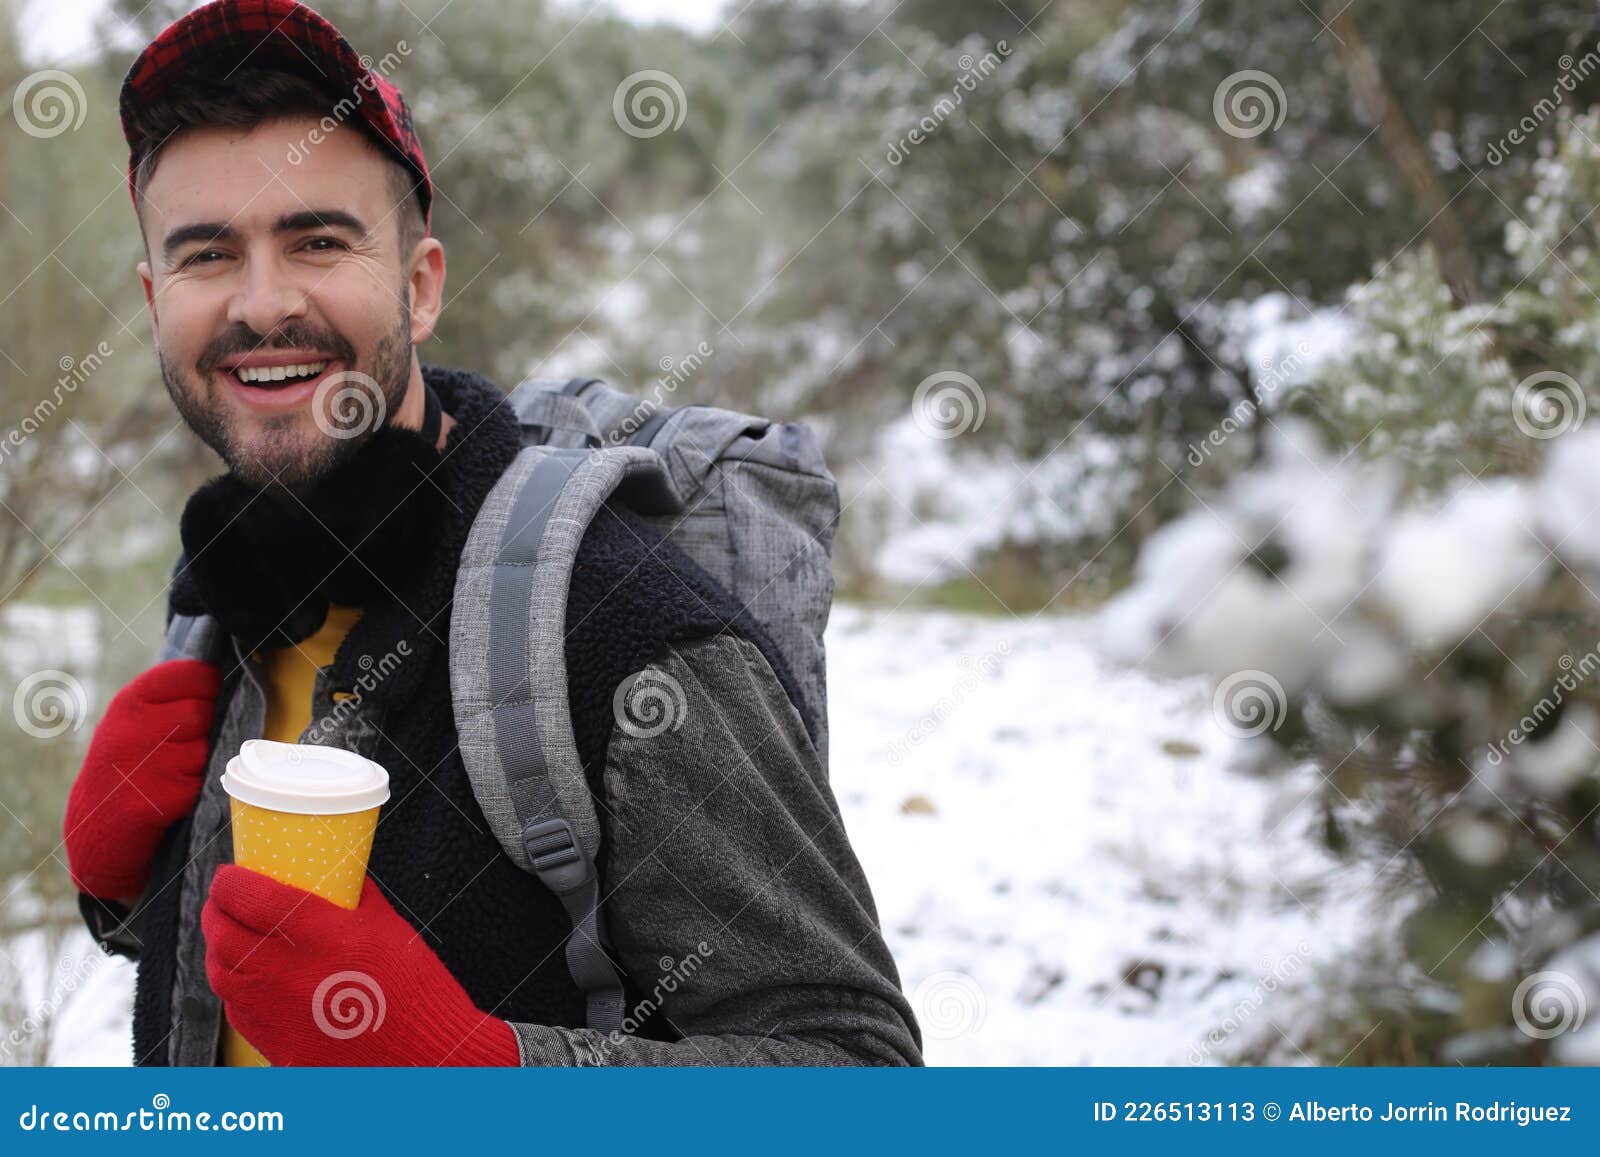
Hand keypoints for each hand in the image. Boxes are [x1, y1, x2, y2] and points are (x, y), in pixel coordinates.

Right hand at [62, 658, 221, 899]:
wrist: (96, 828)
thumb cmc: (125, 765)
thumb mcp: (132, 722)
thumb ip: (168, 700)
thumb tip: (221, 680)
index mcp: (128, 703)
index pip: (191, 673)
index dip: (205, 685)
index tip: (203, 695)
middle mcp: (135, 729)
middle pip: (202, 712)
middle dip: (202, 728)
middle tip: (177, 746)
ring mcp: (150, 764)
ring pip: (206, 748)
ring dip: (198, 761)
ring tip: (170, 772)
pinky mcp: (167, 797)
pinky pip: (203, 781)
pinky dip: (194, 788)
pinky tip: (170, 793)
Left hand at [201, 865, 518, 1066]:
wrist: (423, 1057)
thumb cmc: (416, 990)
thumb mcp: (390, 928)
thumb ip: (355, 899)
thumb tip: (337, 879)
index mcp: (324, 937)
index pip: (252, 898)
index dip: (230, 882)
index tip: (228, 875)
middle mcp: (292, 975)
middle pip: (225, 935)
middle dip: (215, 911)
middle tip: (222, 899)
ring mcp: (279, 1015)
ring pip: (221, 974)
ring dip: (217, 948)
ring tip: (226, 934)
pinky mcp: (277, 1046)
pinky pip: (237, 1011)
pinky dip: (234, 987)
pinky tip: (246, 978)